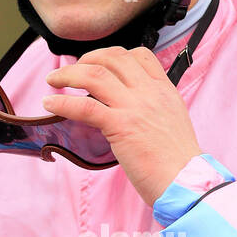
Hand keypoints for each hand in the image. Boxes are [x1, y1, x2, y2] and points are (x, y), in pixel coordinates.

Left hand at [40, 46, 201, 206]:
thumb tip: (134, 112)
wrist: (186, 182)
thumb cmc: (178, 163)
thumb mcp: (173, 123)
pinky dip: (62, 102)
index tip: (99, 63)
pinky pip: (84, 106)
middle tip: (72, 70)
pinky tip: (50, 103)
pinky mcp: (120, 126)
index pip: (140, 55)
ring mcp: (135, 107)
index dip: (114, 55)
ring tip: (53, 80)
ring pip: (95, 74)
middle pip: (113, 58)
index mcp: (164, 91)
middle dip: (88, 58)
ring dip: (68, 74)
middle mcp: (149, 93)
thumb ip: (154, 110)